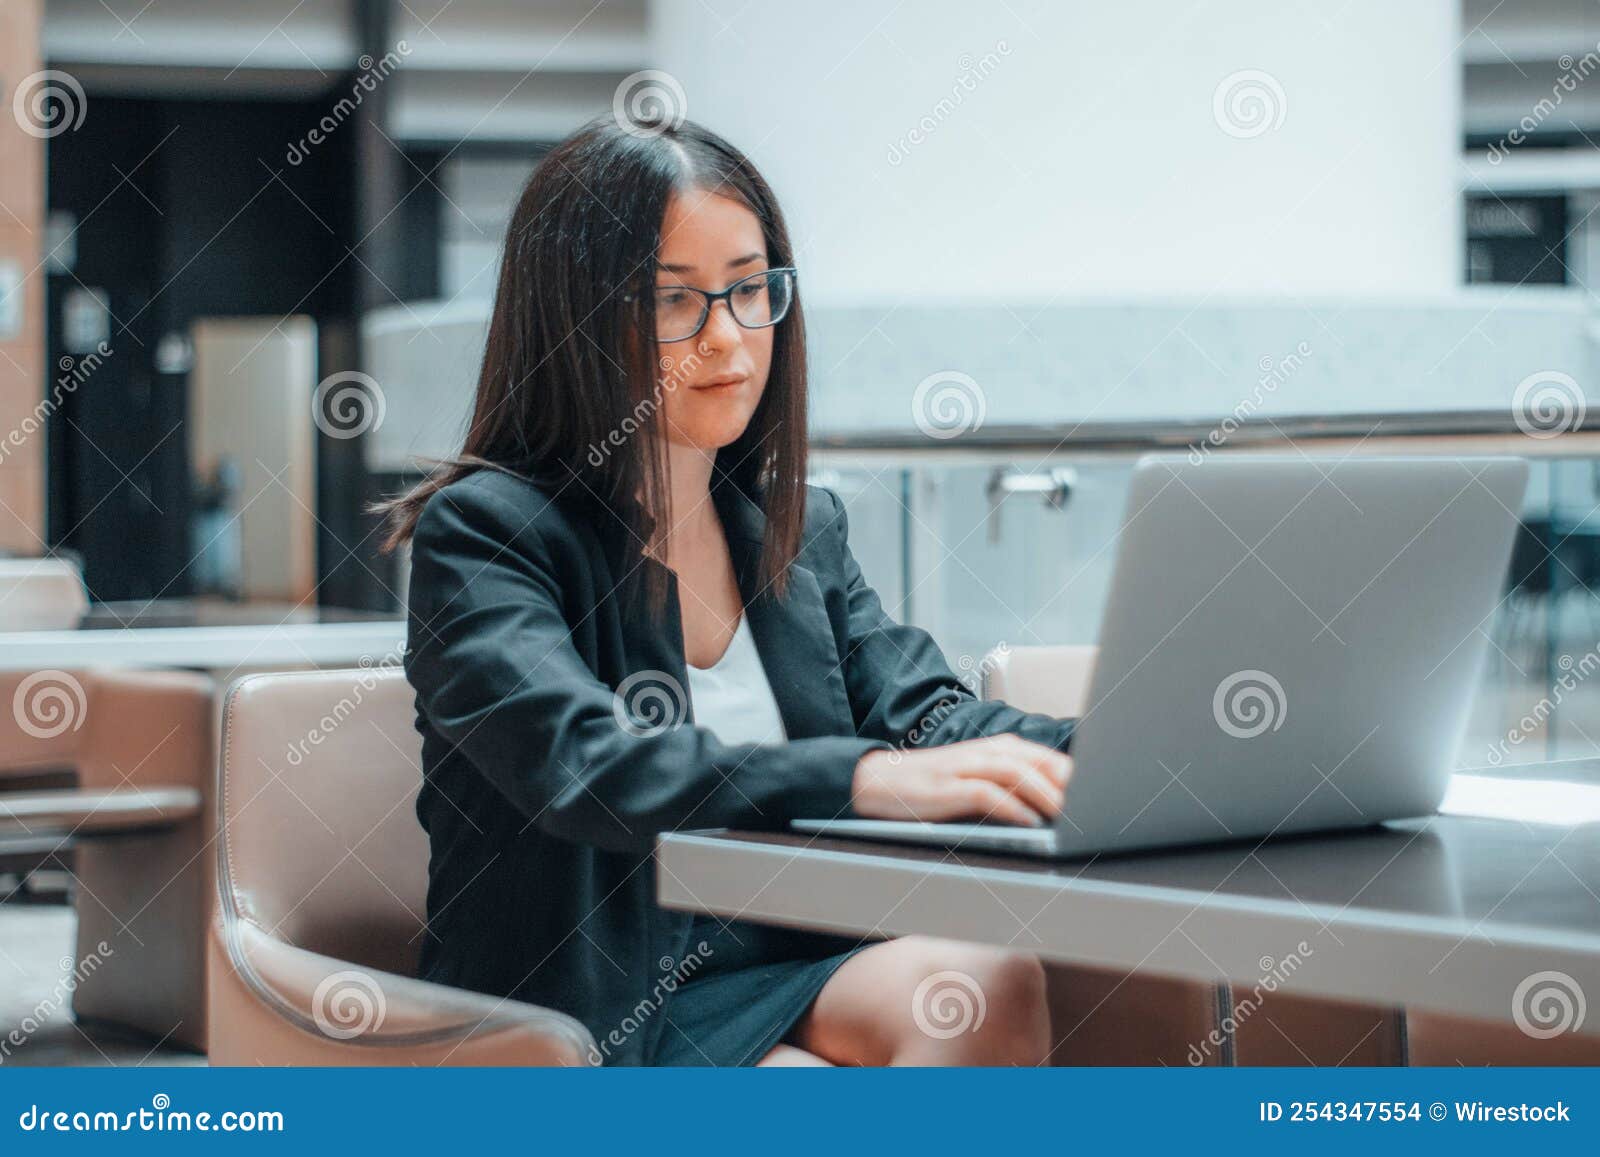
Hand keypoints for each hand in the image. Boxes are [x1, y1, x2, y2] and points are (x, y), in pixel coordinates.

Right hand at [850, 734, 1072, 826]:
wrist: (880, 781)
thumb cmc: (935, 785)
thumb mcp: (978, 779)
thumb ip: (1013, 786)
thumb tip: (1057, 808)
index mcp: (998, 748)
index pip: (1046, 757)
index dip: (1075, 775)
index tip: (1101, 795)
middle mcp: (984, 752)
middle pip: (1037, 761)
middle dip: (1068, 784)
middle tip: (1094, 807)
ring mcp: (964, 767)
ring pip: (1015, 773)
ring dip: (1045, 794)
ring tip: (1068, 815)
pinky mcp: (947, 787)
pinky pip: (985, 793)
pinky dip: (1010, 807)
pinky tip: (1028, 821)